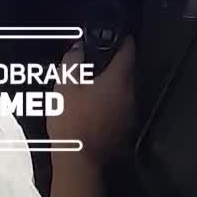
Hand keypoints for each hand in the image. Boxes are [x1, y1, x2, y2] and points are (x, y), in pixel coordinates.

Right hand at [48, 37, 136, 160]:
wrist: (80, 160)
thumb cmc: (73, 118)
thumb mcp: (65, 85)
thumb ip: (73, 61)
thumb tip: (78, 48)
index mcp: (119, 79)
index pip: (128, 51)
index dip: (123, 40)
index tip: (117, 36)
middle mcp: (130, 95)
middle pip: (128, 72)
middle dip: (115, 65)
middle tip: (98, 63)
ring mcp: (130, 115)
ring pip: (124, 92)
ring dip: (113, 87)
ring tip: (93, 87)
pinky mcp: (125, 132)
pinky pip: (120, 110)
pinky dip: (111, 106)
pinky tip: (95, 110)